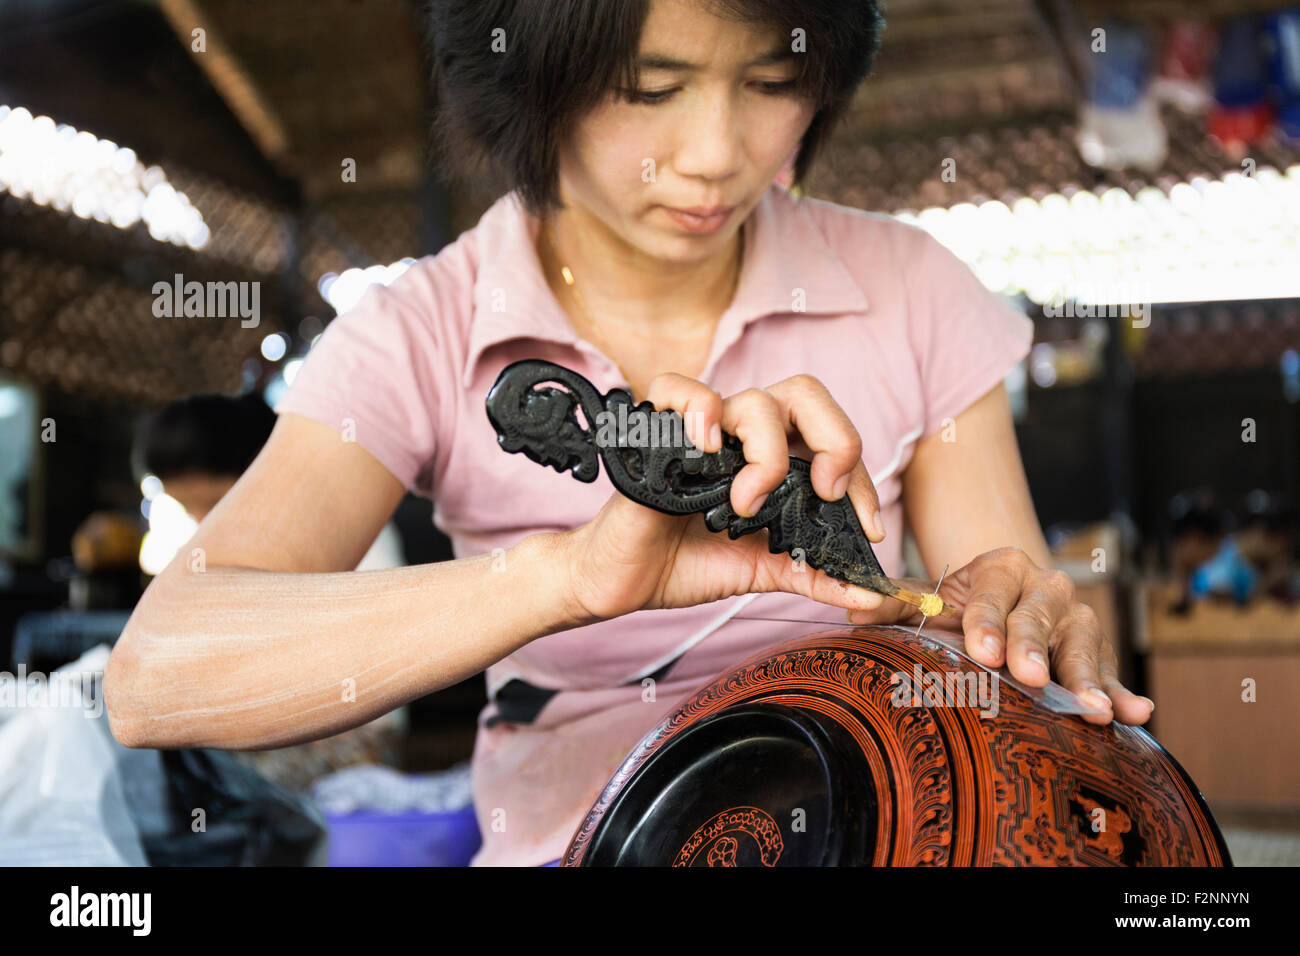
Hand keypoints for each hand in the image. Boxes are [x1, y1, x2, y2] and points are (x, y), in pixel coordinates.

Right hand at [559, 372, 887, 622]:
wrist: (626, 581)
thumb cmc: (687, 563)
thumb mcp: (766, 571)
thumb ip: (817, 575)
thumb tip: (872, 593)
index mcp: (774, 457)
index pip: (833, 440)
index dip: (860, 478)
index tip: (867, 528)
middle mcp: (743, 436)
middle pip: (805, 394)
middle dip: (835, 438)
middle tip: (825, 490)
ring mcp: (702, 432)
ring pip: (755, 399)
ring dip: (769, 452)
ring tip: (747, 502)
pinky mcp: (658, 434)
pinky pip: (679, 388)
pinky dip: (699, 409)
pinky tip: (706, 448)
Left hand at [846, 546, 1153, 725]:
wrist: (1000, 605)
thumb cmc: (960, 607)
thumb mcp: (928, 600)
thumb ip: (893, 604)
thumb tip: (854, 609)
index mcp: (1002, 567)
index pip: (992, 593)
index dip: (986, 621)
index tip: (982, 650)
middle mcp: (1045, 588)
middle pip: (1039, 617)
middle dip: (1032, 646)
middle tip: (1026, 675)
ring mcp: (1076, 620)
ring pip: (1082, 645)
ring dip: (1086, 676)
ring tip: (1093, 707)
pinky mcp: (1096, 654)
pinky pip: (1111, 673)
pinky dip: (1122, 692)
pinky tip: (1136, 713)